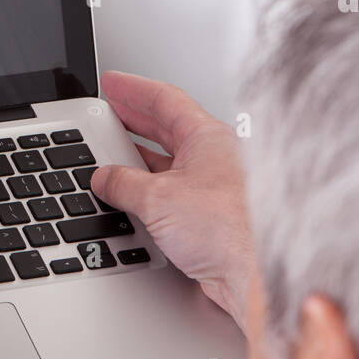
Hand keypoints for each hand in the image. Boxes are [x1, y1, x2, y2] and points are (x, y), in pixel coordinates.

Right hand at [91, 71, 255, 332]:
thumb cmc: (230, 230)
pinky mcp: (209, 218)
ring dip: (139, 159)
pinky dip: (149, 191)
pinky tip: (133, 199)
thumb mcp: (158, 198)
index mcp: (210, 137)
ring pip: (170, 163)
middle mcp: (216, 159)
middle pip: (168, 129)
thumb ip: (124, 184)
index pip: (166, 101)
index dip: (134, 89)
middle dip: (135, 120)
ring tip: (113, 156)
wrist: (253, 275)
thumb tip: (106, 178)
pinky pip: (172, 194)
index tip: (114, 83)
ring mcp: (214, 188)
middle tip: (111, 112)